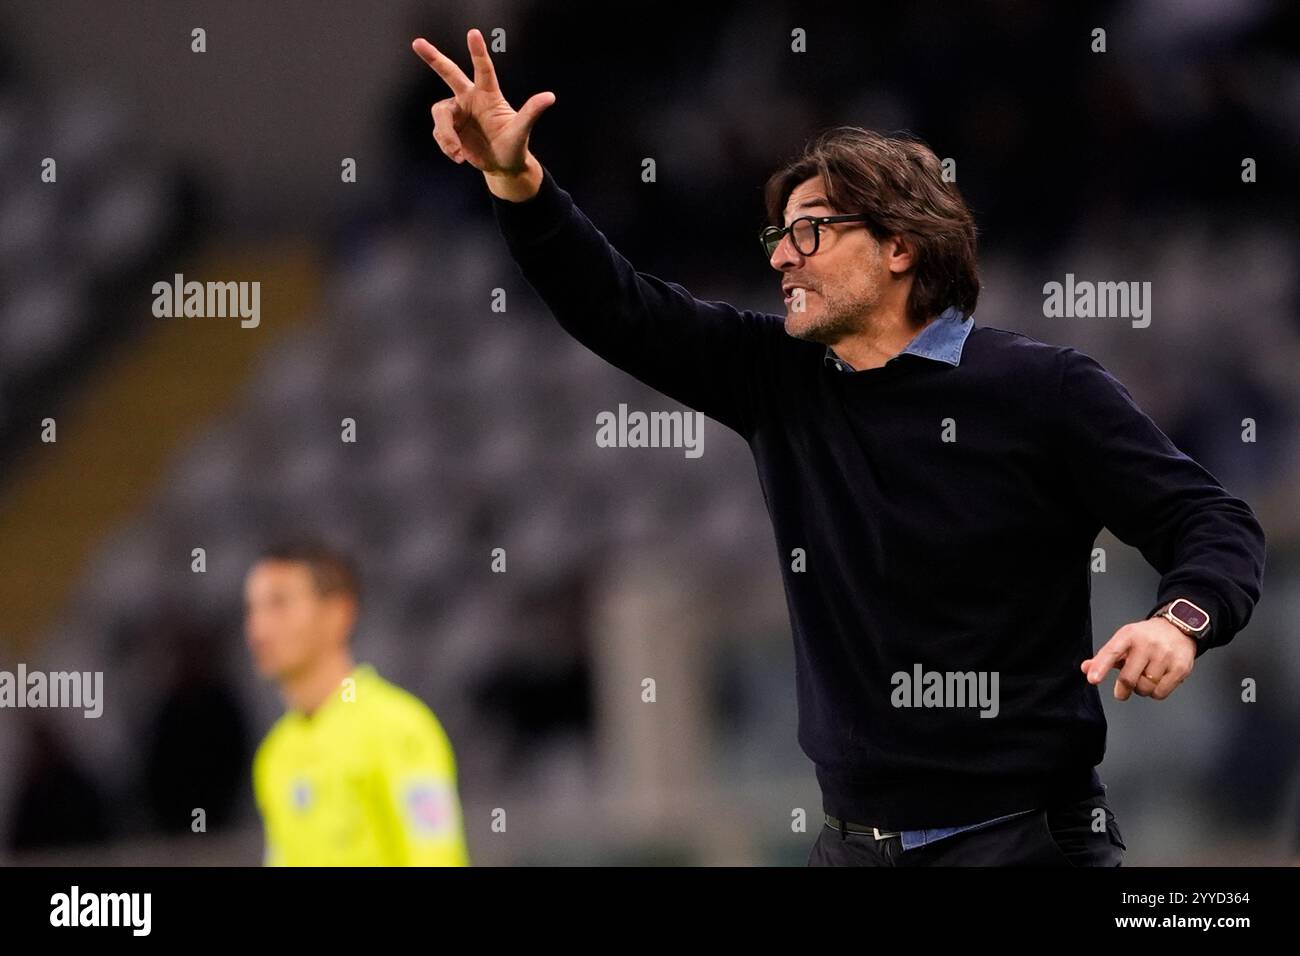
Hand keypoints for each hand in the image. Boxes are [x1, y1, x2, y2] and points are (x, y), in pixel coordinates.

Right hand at [411, 29, 553, 190]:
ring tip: (458, 154)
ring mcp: (458, 112)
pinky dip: (447, 147)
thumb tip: (550, 96)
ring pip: (440, 115)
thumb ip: (531, 112)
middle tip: (417, 43)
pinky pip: (439, 133)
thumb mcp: (521, 131)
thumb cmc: (514, 146)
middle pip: (449, 73)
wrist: (502, 165)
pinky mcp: (449, 128)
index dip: (478, 52)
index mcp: (489, 95)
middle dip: (433, 58)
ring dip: (446, 136)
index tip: (473, 33)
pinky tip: (459, 157)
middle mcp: (470, 99)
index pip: (483, 70)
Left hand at [1081, 616, 1196, 700]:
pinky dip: (1155, 692)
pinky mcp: (1180, 668)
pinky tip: (1157, 681)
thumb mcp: (1124, 640)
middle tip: (1122, 690)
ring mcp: (1165, 656)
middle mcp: (1147, 644)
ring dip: (1141, 689)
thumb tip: (1086, 669)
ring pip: (1145, 688)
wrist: (1179, 628)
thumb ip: (1104, 657)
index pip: (1112, 652)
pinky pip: (1160, 693)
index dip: (1101, 667)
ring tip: (1144, 678)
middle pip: (1129, 678)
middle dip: (1122, 689)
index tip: (1093, 679)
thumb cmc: (1146, 637)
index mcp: (1129, 635)